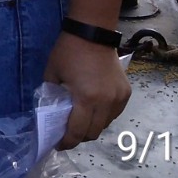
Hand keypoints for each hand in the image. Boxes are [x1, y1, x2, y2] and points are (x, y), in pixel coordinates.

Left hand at [44, 34, 130, 149]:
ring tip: (81, 121)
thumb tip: (52, 112)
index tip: (59, 144)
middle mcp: (106, 102)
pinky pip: (114, 113)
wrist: (93, 33)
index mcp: (86, 98)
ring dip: (92, 126)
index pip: (78, 131)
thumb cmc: (69, 52)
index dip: (68, 141)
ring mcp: (119, 98)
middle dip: (80, 137)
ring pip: (106, 124)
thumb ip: (51, 94)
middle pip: (94, 132)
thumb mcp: (52, 73)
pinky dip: (103, 116)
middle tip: (68, 133)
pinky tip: (93, 109)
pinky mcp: (126, 93)